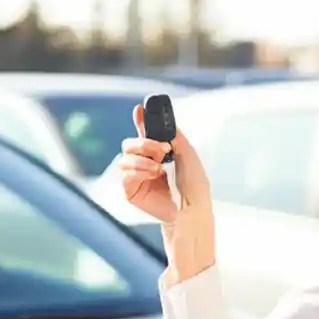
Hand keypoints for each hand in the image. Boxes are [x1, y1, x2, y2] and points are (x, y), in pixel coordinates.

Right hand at [115, 103, 211, 224]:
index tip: (140, 109)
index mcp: (158, 154)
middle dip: (144, 142)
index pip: (144, 133)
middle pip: (129, 143)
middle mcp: (144, 163)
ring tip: (159, 167)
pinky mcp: (131, 191)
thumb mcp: (189, 156)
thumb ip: (176, 138)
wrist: (192, 208)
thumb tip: (167, 124)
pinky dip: (139, 170)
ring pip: (124, 157)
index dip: (140, 120)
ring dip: (142, 157)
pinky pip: (126, 174)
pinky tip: (153, 174)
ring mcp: (136, 177)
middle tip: (162, 150)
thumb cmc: (194, 186)